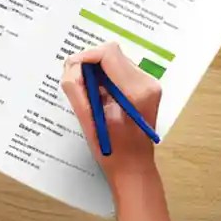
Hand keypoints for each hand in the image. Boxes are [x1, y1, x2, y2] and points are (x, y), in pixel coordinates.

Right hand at [61, 42, 161, 187]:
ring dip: (97, 71)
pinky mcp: (146, 88)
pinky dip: (104, 77)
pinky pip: (119, 70)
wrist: (133, 167)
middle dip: (90, 64)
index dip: (85, 57)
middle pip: (111, 54)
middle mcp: (147, 83)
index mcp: (136, 91)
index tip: (71, 70)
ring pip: (114, 60)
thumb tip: (70, 65)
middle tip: (78, 85)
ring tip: (89, 93)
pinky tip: (100, 95)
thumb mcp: (87, 119)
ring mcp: (149, 85)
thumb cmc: (111, 149)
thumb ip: (76, 87)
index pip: (108, 53)